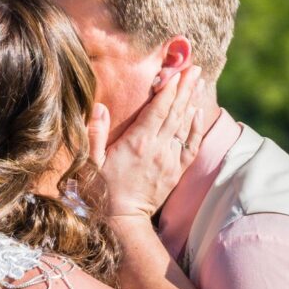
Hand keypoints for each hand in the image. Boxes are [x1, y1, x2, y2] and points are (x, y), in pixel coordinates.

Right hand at [91, 62, 209, 223]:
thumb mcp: (89, 163)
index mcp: (137, 143)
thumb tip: (100, 107)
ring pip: (184, 125)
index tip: (176, 70)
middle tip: (193, 67)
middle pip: (175, 111)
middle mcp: (157, 149)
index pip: (157, 109)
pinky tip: (198, 113)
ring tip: (197, 80)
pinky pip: (191, 146)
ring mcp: (169, 160)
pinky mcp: (175, 172)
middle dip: (184, 87)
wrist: (121, 222)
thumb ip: (95, 134)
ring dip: (191, 100)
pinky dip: (196, 128)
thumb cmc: (100, 192)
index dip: (168, 88)